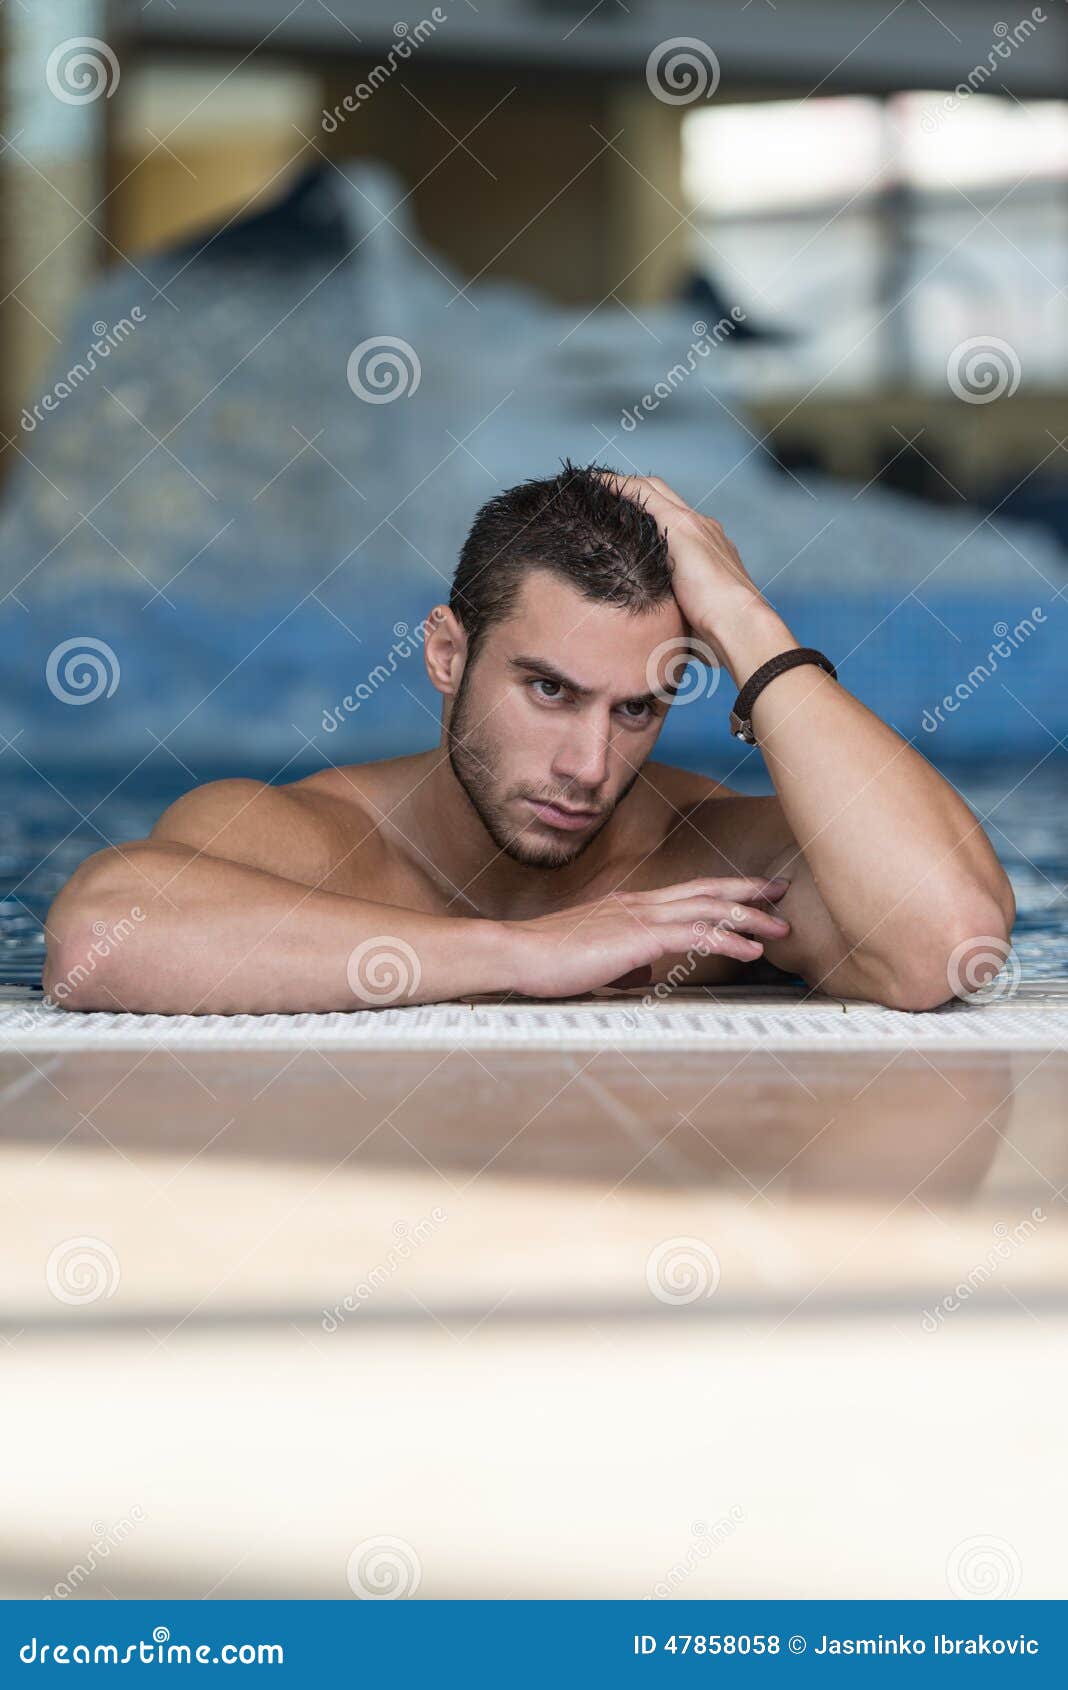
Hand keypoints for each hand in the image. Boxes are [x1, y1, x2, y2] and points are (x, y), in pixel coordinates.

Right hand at [503, 876, 790, 997]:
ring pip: (708, 909)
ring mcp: (640, 916)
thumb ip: (625, 959)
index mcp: (630, 904)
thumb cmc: (548, 960)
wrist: (519, 954)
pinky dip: (727, 941)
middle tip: (782, 892)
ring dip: (748, 918)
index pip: (687, 891)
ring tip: (778, 927)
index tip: (753, 893)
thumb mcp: (596, 956)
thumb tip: (643, 971)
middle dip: (748, 892)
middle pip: (706, 891)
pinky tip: (749, 951)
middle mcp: (640, 902)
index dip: (724, 891)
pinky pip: (695, 935)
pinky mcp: (638, 936)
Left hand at [592, 470, 763, 665]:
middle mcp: (705, 530)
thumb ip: (682, 623)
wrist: (741, 627)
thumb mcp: (697, 625)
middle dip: (634, 493)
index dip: (651, 518)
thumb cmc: (723, 638)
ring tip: (593, 487)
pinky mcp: (680, 526)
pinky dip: (617, 486)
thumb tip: (670, 649)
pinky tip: (595, 484)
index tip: (626, 523)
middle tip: (603, 496)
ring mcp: (694, 525)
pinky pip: (641, 494)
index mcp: (712, 551)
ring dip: (622, 486)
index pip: (676, 524)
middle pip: (664, 497)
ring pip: (651, 490)